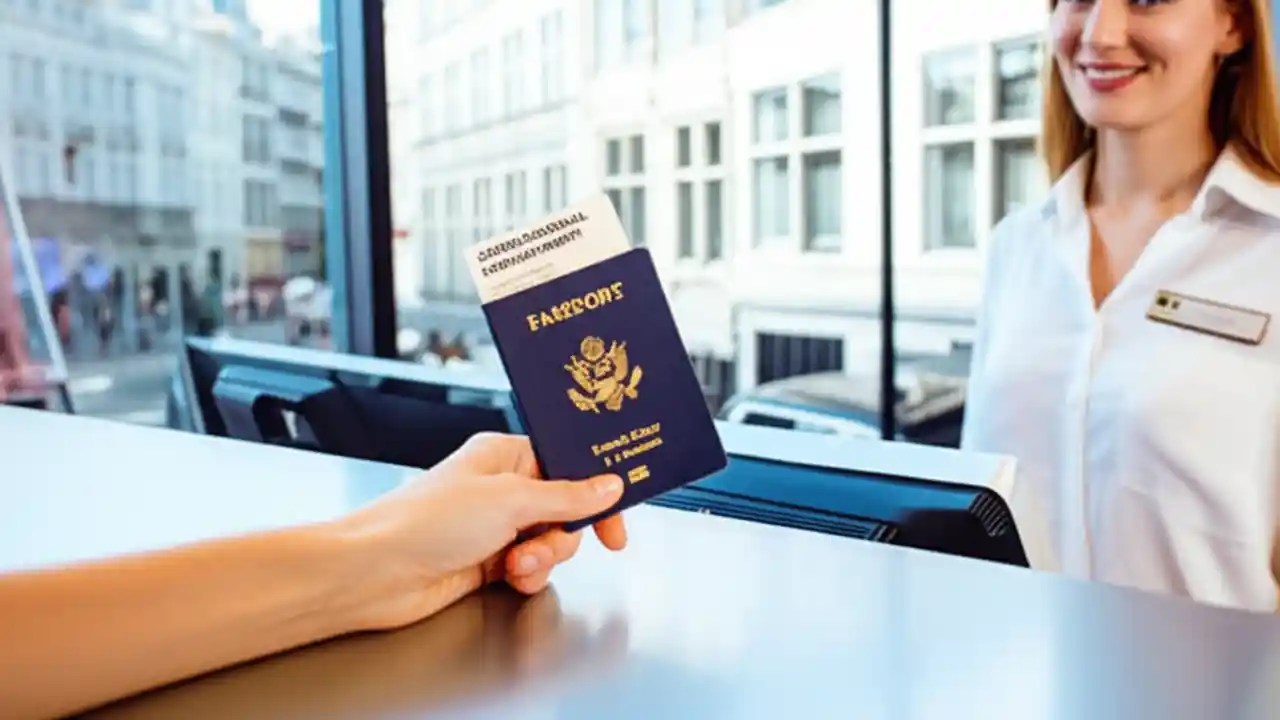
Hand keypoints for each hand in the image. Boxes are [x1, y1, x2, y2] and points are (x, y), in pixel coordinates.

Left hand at [337, 433, 627, 630]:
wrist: (376, 573)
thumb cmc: (427, 521)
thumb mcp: (510, 501)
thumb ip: (568, 497)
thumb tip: (610, 485)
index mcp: (505, 455)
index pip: (568, 464)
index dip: (595, 488)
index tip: (616, 517)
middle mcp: (501, 487)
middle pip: (566, 509)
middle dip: (563, 533)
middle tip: (546, 542)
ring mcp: (495, 526)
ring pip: (552, 543)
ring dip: (544, 557)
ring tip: (515, 563)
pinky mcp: (488, 561)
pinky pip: (532, 567)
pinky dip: (528, 575)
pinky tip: (509, 577)